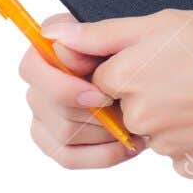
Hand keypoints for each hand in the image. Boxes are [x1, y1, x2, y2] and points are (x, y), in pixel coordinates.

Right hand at [19, 14, 148, 168]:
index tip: (102, 92)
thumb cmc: (142, 50)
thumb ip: (93, 34)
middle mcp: (40, 82)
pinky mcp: (58, 142)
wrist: (160, 74)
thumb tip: (54, 36)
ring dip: (103, 132)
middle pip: (49, 108)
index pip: (32, 70)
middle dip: (93, 112)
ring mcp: (45, 115)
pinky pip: (70, 157)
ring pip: (63, 134)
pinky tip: (129, 144)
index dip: (64, 86)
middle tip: (126, 110)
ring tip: (134, 124)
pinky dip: (102, 155)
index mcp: (47, 49)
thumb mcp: (129, 35)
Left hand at [43, 8, 192, 178]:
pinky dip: (191, 137)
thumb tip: (51, 35)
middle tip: (188, 75)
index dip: (129, 66)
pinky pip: (176, 153)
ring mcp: (164, 147)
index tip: (160, 59)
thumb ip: (103, 33)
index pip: (100, 80)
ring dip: (170, 115)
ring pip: (152, 132)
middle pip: (123, 108)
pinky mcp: (189, 167)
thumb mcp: (167, 23)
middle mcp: (138, 116)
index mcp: (127, 76)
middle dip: (148, 92)